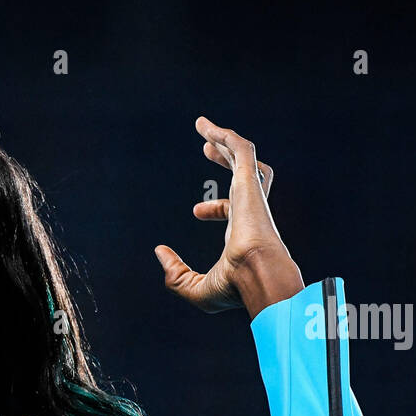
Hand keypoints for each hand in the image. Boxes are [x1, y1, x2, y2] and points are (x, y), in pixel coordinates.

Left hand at [155, 117, 302, 316]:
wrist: (256, 276)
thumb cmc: (235, 287)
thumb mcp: (195, 287)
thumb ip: (175, 273)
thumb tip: (159, 252)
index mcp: (245, 233)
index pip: (233, 212)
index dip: (213, 208)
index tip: (195, 210)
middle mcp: (251, 210)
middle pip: (240, 176)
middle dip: (224, 161)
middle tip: (206, 148)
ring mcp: (252, 195)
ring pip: (243, 157)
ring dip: (225, 141)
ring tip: (205, 128)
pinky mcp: (250, 182)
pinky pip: (242, 150)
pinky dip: (227, 138)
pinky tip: (209, 130)